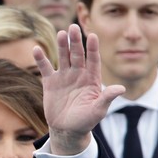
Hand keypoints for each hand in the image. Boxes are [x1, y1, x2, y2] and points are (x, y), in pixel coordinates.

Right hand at [34, 25, 124, 154]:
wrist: (67, 130)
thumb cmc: (86, 121)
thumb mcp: (98, 110)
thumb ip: (107, 98)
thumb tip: (121, 88)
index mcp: (91, 78)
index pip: (93, 60)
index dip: (93, 48)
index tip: (92, 36)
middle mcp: (78, 74)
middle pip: (77, 54)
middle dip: (75, 41)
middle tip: (73, 27)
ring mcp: (64, 76)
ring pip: (63, 57)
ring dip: (62, 45)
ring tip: (61, 33)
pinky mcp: (50, 82)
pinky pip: (45, 68)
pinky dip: (41, 59)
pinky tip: (37, 49)